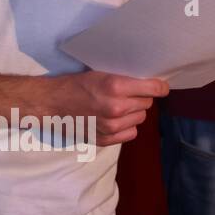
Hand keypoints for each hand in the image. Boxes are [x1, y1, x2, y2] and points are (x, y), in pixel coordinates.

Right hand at [51, 71, 169, 145]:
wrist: (52, 104)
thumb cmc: (77, 85)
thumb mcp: (103, 74)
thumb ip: (127, 80)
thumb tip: (152, 84)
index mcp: (116, 87)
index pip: (154, 89)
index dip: (160, 88)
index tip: (162, 88)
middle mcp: (116, 107)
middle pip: (147, 103)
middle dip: (141, 98)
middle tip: (128, 95)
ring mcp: (111, 125)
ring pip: (140, 118)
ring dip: (134, 113)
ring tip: (118, 108)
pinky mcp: (105, 139)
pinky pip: (131, 133)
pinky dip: (127, 127)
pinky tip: (115, 121)